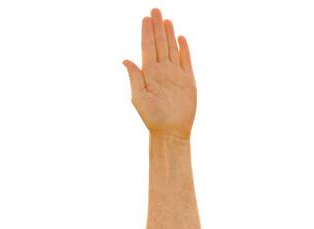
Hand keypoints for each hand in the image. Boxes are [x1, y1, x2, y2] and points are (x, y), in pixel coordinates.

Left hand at [122, 8, 195, 139]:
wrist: (171, 131)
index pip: (147, 48)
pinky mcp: (188, 80)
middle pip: (159, 44)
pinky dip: (183, 48)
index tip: (145, 18)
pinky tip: (180, 38)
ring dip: (168, 34)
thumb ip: (134, 77)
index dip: (146, 33)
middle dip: (157, 27)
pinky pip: (186, 60)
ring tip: (166, 20)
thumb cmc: (152, 118)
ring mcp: (175, 74)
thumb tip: (125, 60)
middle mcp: (161, 71)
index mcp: (148, 74)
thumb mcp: (139, 98)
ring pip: (171, 49)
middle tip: (155, 10)